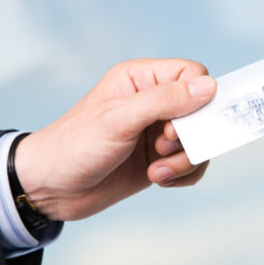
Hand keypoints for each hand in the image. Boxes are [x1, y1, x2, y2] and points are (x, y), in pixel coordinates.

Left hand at [14, 59, 216, 219]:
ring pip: (200, 141)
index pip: (192, 75)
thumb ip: (165, 100)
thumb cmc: (77, 145)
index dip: (197, 99)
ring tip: (156, 171)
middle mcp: (155, 103)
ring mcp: (159, 132)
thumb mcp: (120, 119)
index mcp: (143, 79)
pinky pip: (192, 163)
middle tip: (161, 148)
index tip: (174, 126)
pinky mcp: (161, 158)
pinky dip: (182, 174)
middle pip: (202, 111)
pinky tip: (158, 178)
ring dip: (185, 160)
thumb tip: (209, 87)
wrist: (54, 189)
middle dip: (190, 136)